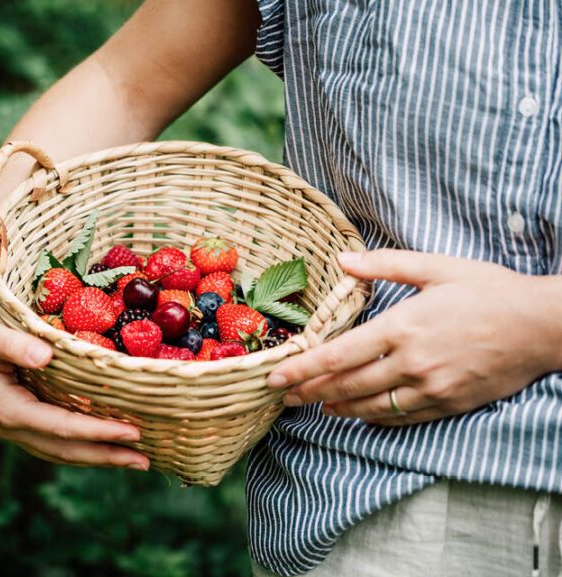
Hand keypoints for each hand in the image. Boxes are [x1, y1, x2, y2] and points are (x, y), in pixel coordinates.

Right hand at [0, 251, 149, 469]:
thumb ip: (13, 344)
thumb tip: (44, 355)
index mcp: (6, 410)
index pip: (60, 429)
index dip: (97, 432)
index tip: (132, 431)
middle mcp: (10, 425)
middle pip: (64, 450)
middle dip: (106, 456)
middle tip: (147, 459)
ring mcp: (14, 424)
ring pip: (61, 450)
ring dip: (98, 456)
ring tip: (135, 458)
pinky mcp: (19, 415)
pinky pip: (55, 438)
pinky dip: (83, 444)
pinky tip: (106, 441)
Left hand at [266, 250, 561, 425]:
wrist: (544, 325)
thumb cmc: (489, 291)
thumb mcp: (436, 268)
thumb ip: (385, 265)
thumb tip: (341, 258)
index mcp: (403, 326)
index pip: (339, 354)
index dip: (303, 368)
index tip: (275, 376)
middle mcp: (412, 362)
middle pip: (347, 385)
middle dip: (309, 392)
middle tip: (282, 396)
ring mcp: (431, 387)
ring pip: (371, 406)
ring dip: (337, 408)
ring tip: (315, 406)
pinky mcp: (449, 403)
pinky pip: (402, 417)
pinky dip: (374, 418)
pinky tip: (358, 415)